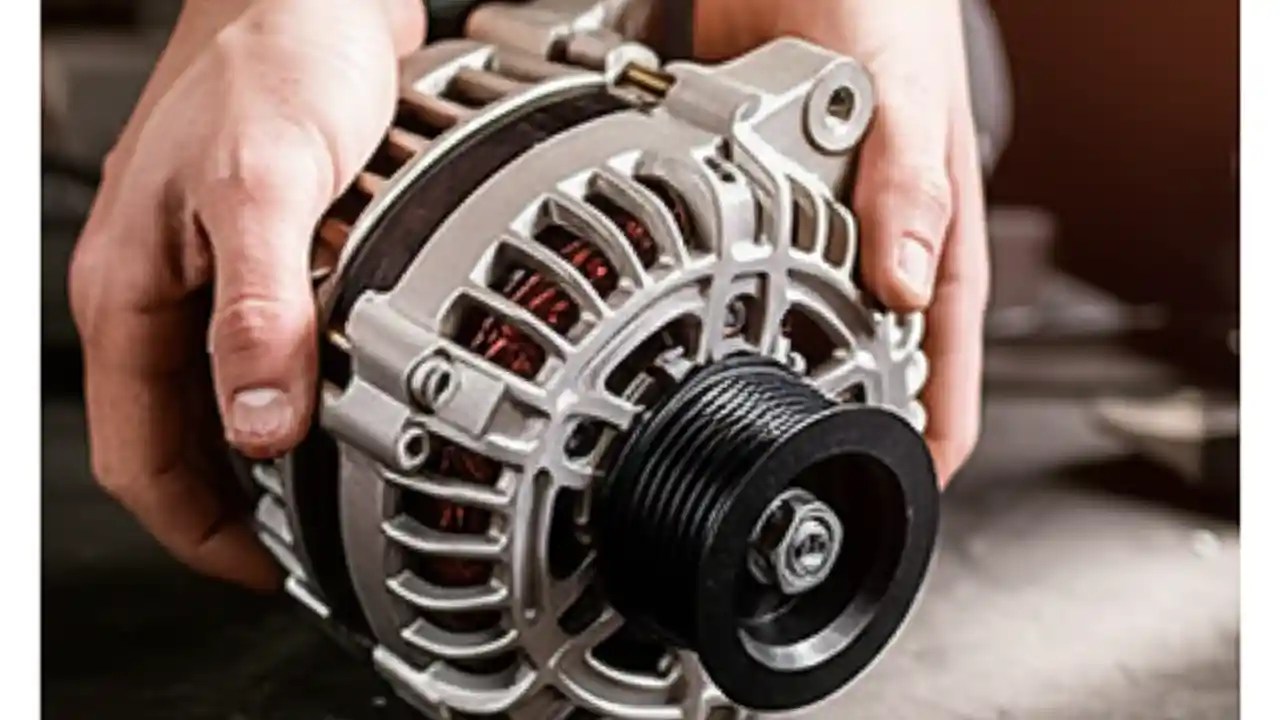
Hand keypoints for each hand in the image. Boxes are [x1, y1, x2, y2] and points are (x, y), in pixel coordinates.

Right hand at [67, 0, 424, 587]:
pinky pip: (254, 351)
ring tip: (321, 491)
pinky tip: (333, 399)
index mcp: (130, 291)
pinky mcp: (248, 252)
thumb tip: (258, 427)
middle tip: (301, 547)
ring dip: (261, 453)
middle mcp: (155, 291)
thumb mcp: (265, 185)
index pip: (138, 455)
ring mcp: (199, 272)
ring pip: (214, 398)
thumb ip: (259, 309)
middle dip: (230, 507)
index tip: (263, 571)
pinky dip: (288, 393)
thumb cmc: (270, 56)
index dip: (197, 531)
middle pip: (174, 439)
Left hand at [695, 0, 989, 485]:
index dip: (926, 428)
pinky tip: (687, 299)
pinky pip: (741, 254)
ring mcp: (815, 213)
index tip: (901, 484)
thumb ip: (908, 183)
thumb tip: (898, 287)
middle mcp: (875, 232)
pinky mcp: (762, 187)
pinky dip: (719, 281)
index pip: (943, 356)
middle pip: (859, 348)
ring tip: (727, 394)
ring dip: (764, 347)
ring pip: (792, 307)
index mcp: (932, 229)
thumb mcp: (910, 92)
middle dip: (832, 402)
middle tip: (788, 453)